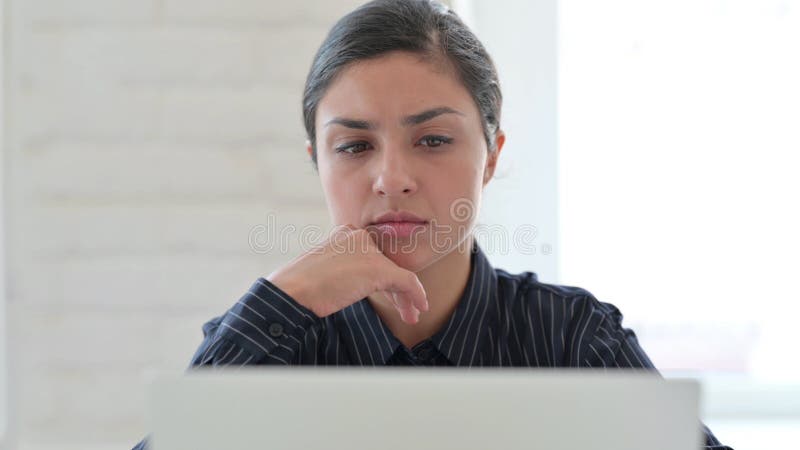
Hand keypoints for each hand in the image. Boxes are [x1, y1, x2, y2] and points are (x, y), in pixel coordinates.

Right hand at [266, 225, 428, 324]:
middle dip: (397, 289)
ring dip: (406, 297)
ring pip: (398, 274)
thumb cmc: (298, 289)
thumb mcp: (321, 271)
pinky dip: (416, 296)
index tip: (389, 296)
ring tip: (411, 316)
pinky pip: (407, 282)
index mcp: (345, 233)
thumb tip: (350, 286)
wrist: (291, 293)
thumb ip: (341, 270)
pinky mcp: (378, 267)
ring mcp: (368, 251)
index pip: (374, 254)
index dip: (384, 278)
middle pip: (387, 264)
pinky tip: (419, 309)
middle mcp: (358, 236)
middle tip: (405, 308)